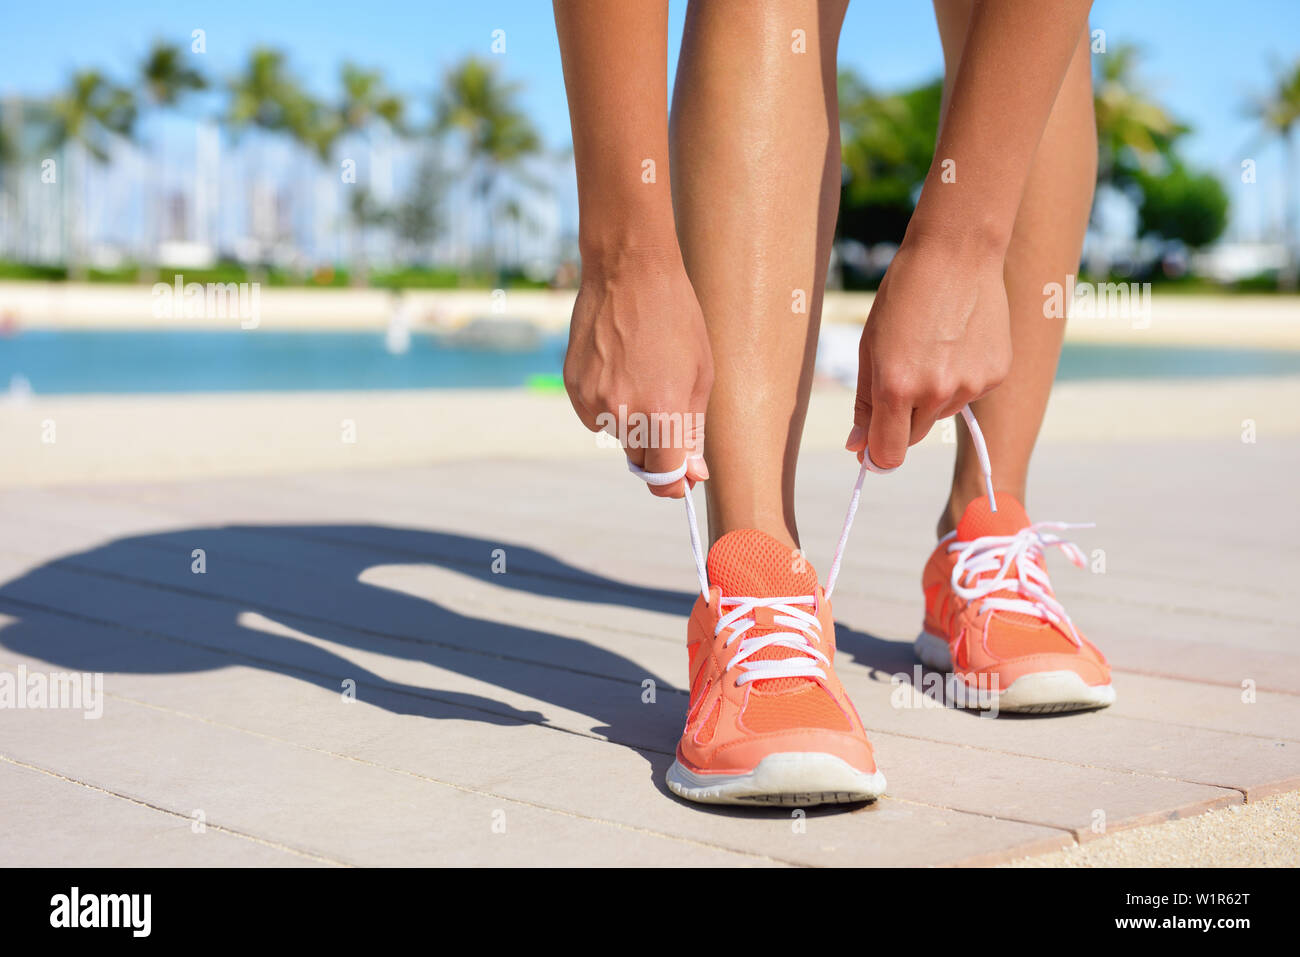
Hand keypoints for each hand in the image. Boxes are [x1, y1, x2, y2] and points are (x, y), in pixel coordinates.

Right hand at [564, 245, 712, 497]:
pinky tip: (619, 368)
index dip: (675, 483)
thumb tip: (693, 474)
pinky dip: (609, 404)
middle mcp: (622, 413)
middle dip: (657, 449)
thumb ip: (693, 431)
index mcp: (661, 412)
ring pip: (617, 437)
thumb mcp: (699, 376)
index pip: (664, 475)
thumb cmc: (676, 318)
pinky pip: (595, 416)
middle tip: (667, 409)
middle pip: (640, 460)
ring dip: (632, 422)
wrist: (628, 271)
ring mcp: (592, 401)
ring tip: (642, 374)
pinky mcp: (573, 388)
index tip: (683, 478)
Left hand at [846, 236, 1011, 468]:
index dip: (877, 455)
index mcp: (896, 387)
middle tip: (900, 376)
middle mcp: (936, 392)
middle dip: (900, 420)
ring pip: (941, 413)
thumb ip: (865, 403)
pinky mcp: (996, 374)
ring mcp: (971, 385)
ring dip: (931, 396)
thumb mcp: (870, 348)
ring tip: (932, 348)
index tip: (870, 449)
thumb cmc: (903, 298)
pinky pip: (969, 394)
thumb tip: (857, 447)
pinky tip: (957, 343)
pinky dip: (960, 380)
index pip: (888, 453)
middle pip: (913, 437)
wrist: (956, 255)